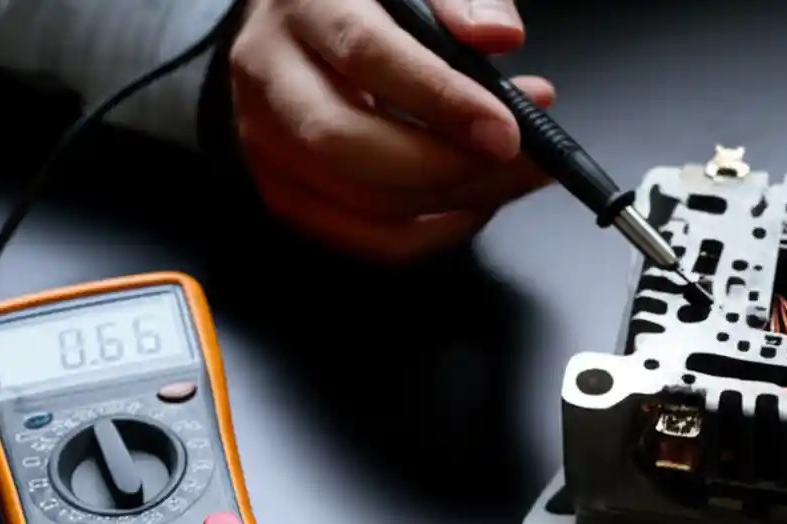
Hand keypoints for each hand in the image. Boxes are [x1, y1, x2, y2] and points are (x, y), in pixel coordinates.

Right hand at [229, 0, 553, 263]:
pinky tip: (474, 201)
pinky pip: (365, 237)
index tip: (506, 129)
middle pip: (346, 143)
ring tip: (513, 176)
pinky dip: (431, 232)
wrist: (301, 29)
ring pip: (359, 201)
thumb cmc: (369, 6)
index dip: (441, 99)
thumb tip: (498, 37)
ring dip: (453, 202)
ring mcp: (266, 143)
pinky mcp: (285, 193)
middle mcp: (268, 75)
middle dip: (448, 165)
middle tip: (520, 160)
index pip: (366, 55)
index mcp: (302, 5)